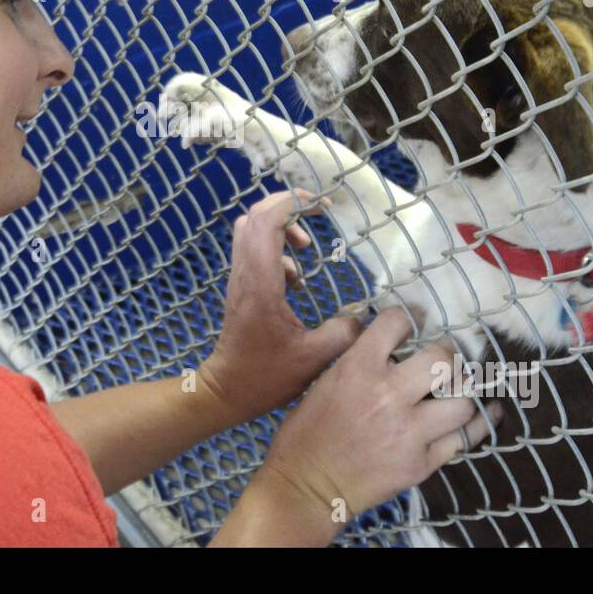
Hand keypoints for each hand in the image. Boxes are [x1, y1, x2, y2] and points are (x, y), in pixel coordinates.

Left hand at [198, 188, 363, 422]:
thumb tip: (365, 313)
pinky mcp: (240, 287)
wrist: (227, 389)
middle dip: (286, 206)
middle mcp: (245, 273)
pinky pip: (252, 249)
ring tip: (306, 246)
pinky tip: (295, 277)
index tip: (321, 206)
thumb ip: (344, 332)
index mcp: (262, 283)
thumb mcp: (315, 359)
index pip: (266, 222)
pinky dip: (275, 248)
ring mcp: (239, 278)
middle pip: (254, 216)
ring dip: (279, 226)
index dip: (292, 203)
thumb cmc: (267, 376)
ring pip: (250, 230)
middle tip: (315, 214)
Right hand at [259, 306, 502, 520]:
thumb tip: (384, 338)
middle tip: (441, 360)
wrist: (306, 486)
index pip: (397, 322)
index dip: (406, 319)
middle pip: (442, 359)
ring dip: (462, 391)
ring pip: (463, 399)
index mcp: (357, 368)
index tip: (409, 327)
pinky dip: (478, 423)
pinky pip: (466, 438)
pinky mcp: (422, 463)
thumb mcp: (321, 381)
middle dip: (445, 354)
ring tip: (456, 389)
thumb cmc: (306, 432)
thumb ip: (355, 357)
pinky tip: (485, 413)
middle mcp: (389, 395)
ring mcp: (410, 432)